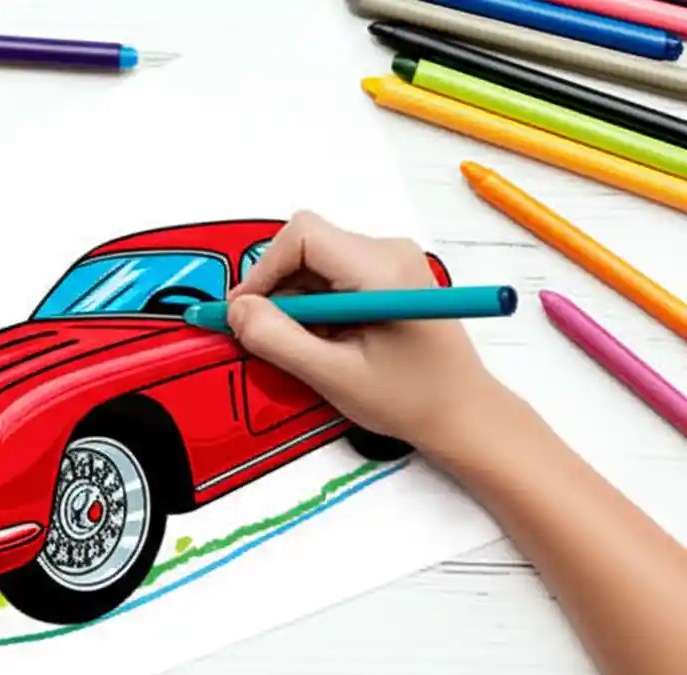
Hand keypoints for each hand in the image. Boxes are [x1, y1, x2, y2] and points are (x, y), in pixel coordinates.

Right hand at [226, 210, 505, 449]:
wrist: (462, 412)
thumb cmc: (412, 398)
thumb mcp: (334, 376)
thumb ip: (279, 340)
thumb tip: (237, 311)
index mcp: (382, 268)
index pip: (302, 235)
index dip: (262, 271)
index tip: (244, 312)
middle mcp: (387, 251)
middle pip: (304, 247)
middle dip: (278, 292)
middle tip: (270, 338)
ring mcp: (388, 261)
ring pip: (312, 263)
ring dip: (296, 304)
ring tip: (311, 347)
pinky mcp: (384, 275)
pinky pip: (329, 276)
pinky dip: (314, 307)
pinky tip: (328, 341)